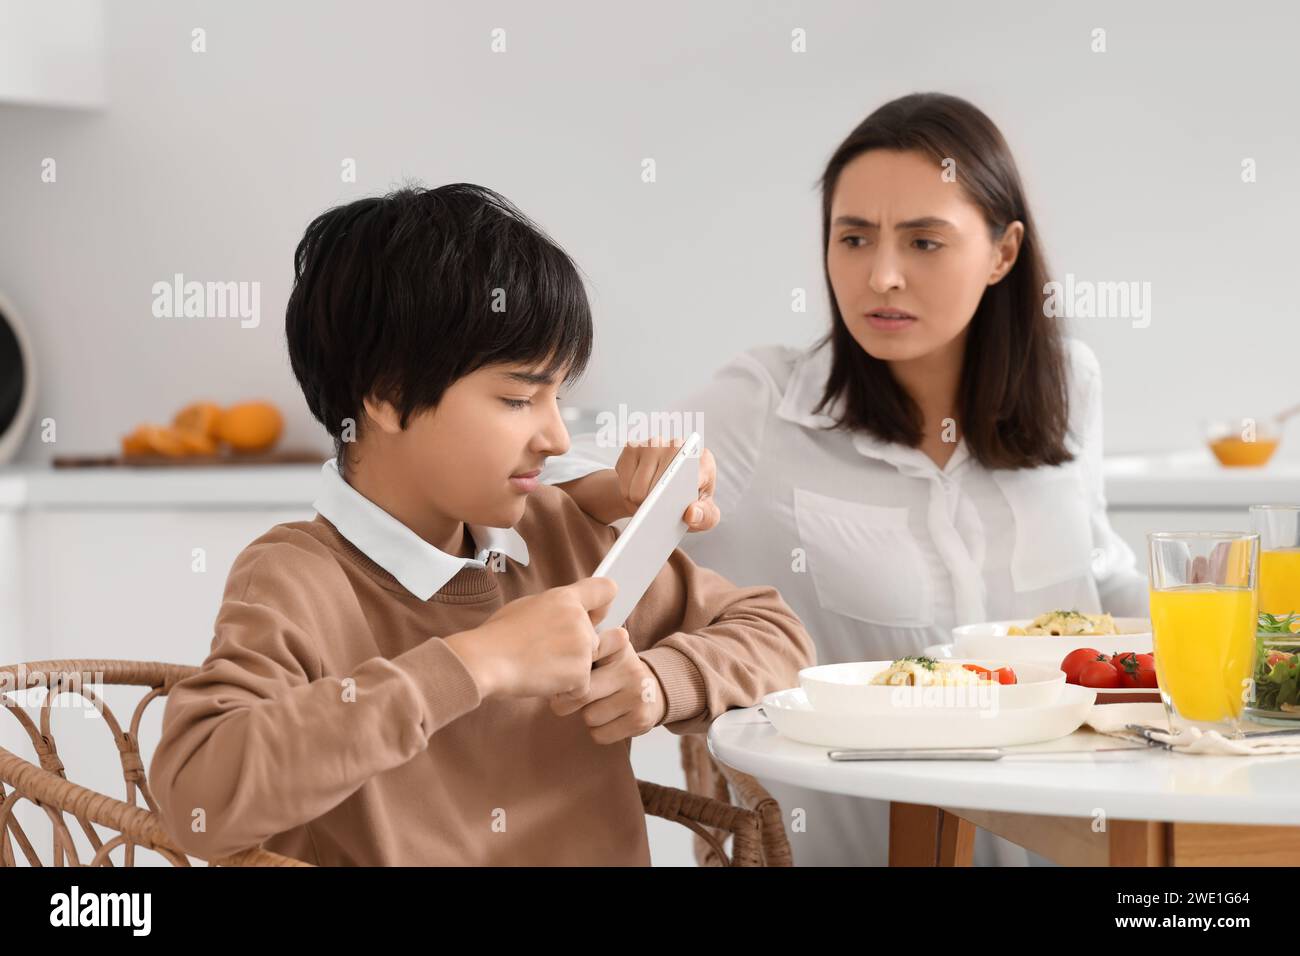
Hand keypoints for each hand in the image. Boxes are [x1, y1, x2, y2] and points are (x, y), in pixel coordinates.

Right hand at [446, 577, 616, 699]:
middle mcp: (579, 620)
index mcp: (565, 598)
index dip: (602, 605)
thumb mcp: (527, 605)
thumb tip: (569, 612)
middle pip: (597, 635)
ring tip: (541, 667)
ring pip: (589, 662)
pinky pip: (582, 687)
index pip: (605, 590)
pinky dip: (567, 690)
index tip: (596, 614)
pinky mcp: (580, 674)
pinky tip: (544, 681)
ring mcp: (583, 647)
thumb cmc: (498, 635)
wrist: (486, 660)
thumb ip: (556, 607)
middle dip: (579, 647)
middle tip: (549, 653)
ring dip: (571, 670)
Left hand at [548, 627, 667, 743]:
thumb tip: (546, 663)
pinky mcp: (640, 720)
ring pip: (589, 716)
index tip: (566, 670)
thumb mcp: (603, 650)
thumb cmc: (613, 671)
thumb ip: (580, 648)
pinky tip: (607, 719)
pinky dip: (598, 731)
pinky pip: (600, 734)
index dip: (572, 665)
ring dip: (586, 715)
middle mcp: (632, 668)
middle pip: (582, 693)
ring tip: (595, 705)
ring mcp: (639, 695)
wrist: (652, 692)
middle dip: (566, 701)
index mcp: (619, 645)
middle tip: (564, 699)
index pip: (588, 651)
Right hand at [614, 438, 719, 531]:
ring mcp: (653, 443)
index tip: (679, 509)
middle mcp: (678, 445)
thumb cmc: (688, 502)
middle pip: (660, 484)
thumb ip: (705, 516)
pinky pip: (623, 481)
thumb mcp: (706, 515)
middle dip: (657, 506)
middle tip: (661, 512)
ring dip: (640, 503)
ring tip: (650, 504)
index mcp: (702, 459)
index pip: (692, 473)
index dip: (681, 492)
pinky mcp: (632, 447)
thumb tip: (692, 513)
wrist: (664, 492)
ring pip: (637, 488)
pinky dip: (627, 493)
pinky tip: (637, 491)